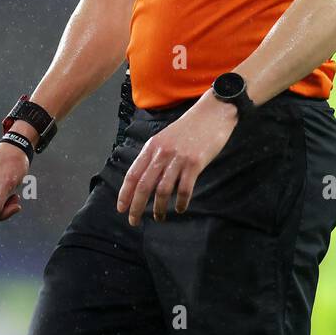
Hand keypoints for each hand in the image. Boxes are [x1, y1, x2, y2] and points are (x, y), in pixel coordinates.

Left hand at [117, 91, 238, 226]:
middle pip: (144, 185)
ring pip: (162, 190)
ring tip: (158, 217)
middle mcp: (162, 153)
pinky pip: (184, 189)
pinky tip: (180, 208)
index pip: (133, 174)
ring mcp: (179, 159)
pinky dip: (181, 202)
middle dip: (137, 206)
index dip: (125, 194)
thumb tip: (145, 179)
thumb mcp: (166, 137)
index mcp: (152, 147)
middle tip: (134, 221)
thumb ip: (155, 156)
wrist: (213, 113)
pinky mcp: (195, 163)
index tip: (122, 208)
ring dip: (158, 208)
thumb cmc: (190, 127)